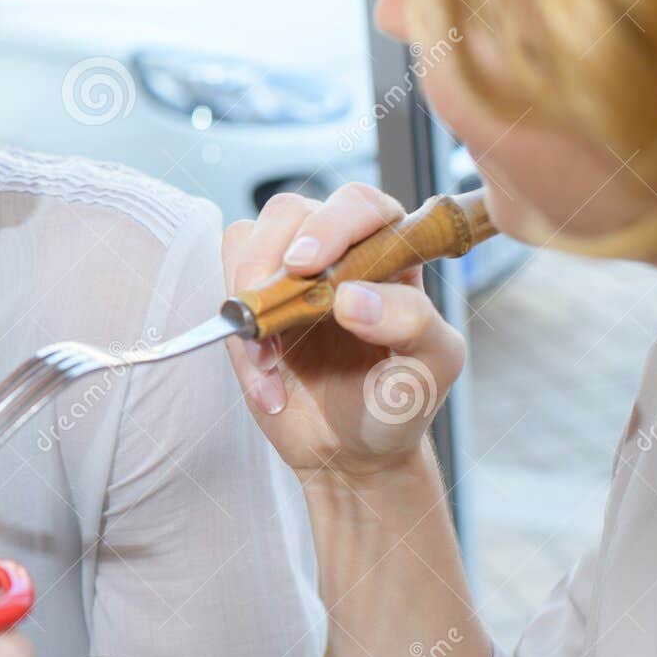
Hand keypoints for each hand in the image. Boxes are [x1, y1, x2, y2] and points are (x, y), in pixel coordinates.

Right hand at [222, 184, 465, 478]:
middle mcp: (337, 252)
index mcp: (390, 252)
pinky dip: (235, 334)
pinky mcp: (253, 305)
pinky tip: (264, 374)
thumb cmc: (398, 403)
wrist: (351, 452)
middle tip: (272, 305)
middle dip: (273, 252)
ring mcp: (288, 276)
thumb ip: (411, 323)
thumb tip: (353, 295)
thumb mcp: (429, 368)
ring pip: (247, 240)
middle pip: (291, 211)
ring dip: (250, 298)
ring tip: (271, 359)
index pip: (360, 205)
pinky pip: (227, 293)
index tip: (308, 264)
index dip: (331, 223)